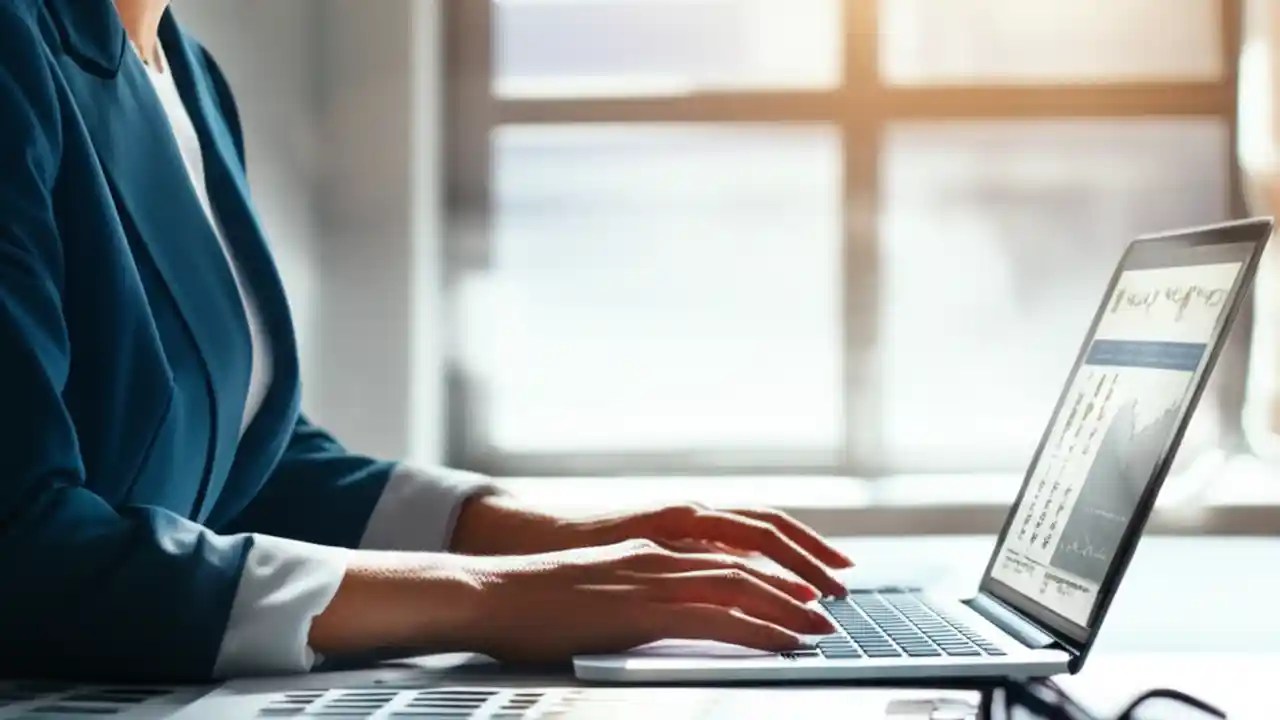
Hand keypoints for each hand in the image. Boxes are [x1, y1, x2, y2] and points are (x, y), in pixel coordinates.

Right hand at [458, 539, 834, 661]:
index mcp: (650, 550)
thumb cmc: (533, 601)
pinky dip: (760, 629)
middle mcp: (659, 556)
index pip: (729, 548)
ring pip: (741, 585)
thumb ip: (636, 591)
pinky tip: (785, 642)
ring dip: (789, 605)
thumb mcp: (597, 587)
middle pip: (747, 560)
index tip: (807, 581)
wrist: (491, 594)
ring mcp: (652, 579)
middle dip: (796, 581)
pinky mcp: (643, 610)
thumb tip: (663, 611)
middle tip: (834, 603)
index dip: (775, 562)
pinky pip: (718, 617)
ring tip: (823, 626)